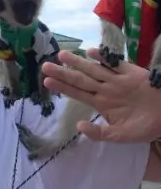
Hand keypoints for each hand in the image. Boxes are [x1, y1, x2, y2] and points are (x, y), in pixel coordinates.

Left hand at [42, 48, 160, 142]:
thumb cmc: (144, 127)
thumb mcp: (120, 136)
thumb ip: (99, 133)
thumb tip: (78, 127)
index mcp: (100, 103)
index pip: (77, 93)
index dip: (62, 87)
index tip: (46, 82)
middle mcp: (105, 89)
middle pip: (80, 79)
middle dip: (63, 73)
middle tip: (45, 66)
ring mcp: (117, 80)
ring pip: (94, 69)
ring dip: (78, 62)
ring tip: (61, 55)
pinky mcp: (132, 73)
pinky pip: (115, 64)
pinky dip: (104, 58)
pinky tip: (91, 52)